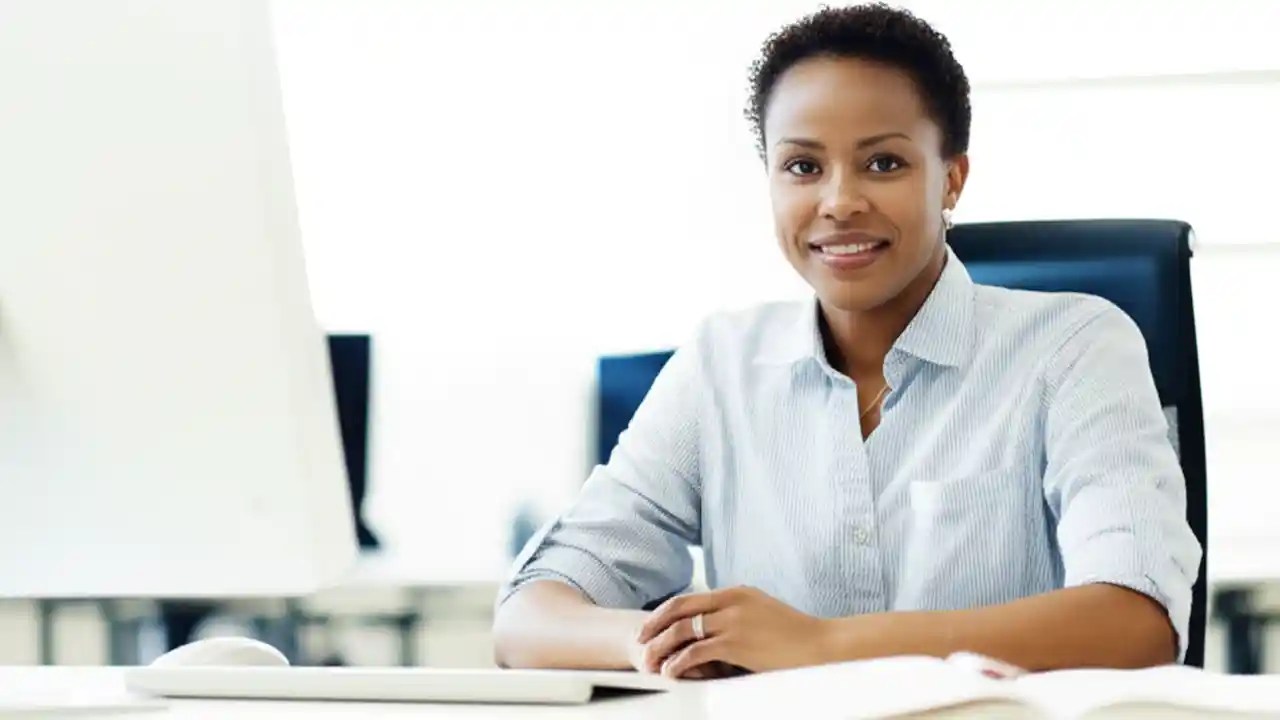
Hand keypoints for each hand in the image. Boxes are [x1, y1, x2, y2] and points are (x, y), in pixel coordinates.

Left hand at [636, 586, 831, 677]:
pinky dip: (679, 662)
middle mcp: (731, 602)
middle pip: (680, 610)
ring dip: (662, 647)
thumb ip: (738, 614)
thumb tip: (714, 626)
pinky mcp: (736, 643)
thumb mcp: (763, 614)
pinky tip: (670, 671)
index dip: (665, 612)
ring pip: (684, 631)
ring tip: (650, 662)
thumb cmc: (797, 636)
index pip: (690, 598)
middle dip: (655, 626)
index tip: (651, 625)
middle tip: (640, 641)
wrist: (822, 646)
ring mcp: (733, 621)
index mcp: (737, 592)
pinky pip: (697, 652)